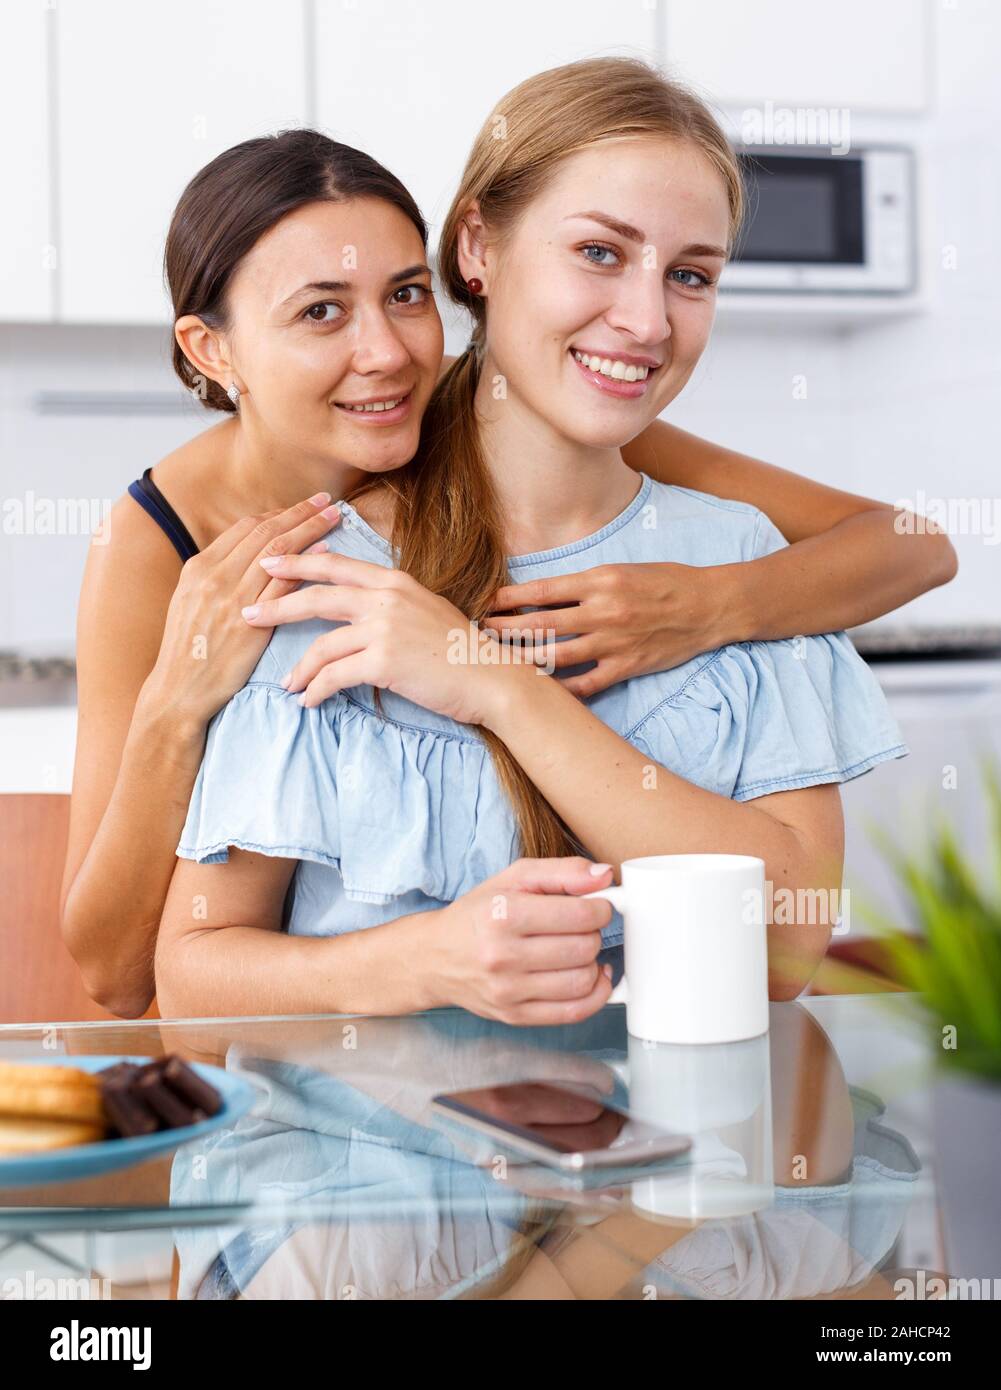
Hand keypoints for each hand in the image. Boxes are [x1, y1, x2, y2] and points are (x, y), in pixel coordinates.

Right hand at [143, 494, 340, 722]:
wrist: (178, 691)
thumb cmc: (188, 652)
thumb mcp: (190, 603)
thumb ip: (215, 578)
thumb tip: (245, 559)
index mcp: (199, 568)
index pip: (245, 528)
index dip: (277, 513)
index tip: (301, 505)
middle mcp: (214, 576)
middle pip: (265, 532)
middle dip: (299, 513)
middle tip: (327, 500)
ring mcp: (232, 599)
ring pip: (277, 552)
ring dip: (309, 530)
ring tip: (333, 517)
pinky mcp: (250, 624)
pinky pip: (283, 586)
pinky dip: (306, 565)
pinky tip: (325, 552)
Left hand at [241, 552, 515, 724]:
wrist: (490, 677)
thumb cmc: (458, 650)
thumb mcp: (423, 610)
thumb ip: (389, 602)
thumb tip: (356, 603)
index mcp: (394, 581)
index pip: (336, 565)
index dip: (298, 562)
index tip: (269, 563)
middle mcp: (386, 598)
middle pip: (317, 596)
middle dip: (276, 605)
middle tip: (247, 614)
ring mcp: (384, 628)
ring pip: (321, 644)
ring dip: (298, 667)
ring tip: (286, 683)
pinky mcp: (384, 662)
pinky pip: (334, 676)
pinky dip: (316, 690)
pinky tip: (308, 700)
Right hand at [423, 857, 616, 1025]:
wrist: (435, 957)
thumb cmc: (479, 913)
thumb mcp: (514, 878)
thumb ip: (563, 871)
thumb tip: (605, 875)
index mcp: (503, 914)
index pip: (580, 915)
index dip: (601, 909)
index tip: (597, 907)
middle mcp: (502, 955)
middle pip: (584, 948)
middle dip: (594, 934)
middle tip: (583, 928)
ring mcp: (508, 990)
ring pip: (582, 981)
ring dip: (593, 963)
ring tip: (580, 950)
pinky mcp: (514, 1016)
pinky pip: (574, 1012)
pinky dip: (595, 995)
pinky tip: (592, 977)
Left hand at [481, 561, 735, 697]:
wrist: (709, 606)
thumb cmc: (665, 582)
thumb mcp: (622, 570)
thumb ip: (584, 584)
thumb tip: (543, 595)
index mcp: (600, 581)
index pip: (543, 590)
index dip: (510, 598)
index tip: (488, 602)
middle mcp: (604, 611)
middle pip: (541, 624)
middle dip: (505, 629)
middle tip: (480, 633)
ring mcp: (614, 642)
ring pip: (556, 655)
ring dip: (523, 657)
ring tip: (499, 660)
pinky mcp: (626, 667)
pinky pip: (584, 683)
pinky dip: (560, 688)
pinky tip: (538, 689)